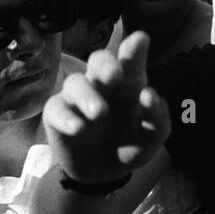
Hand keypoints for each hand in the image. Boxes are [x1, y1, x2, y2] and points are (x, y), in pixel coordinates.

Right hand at [42, 31, 171, 183]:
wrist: (103, 174)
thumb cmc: (130, 146)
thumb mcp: (151, 139)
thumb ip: (158, 120)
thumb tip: (151, 96)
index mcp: (129, 84)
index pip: (131, 61)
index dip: (134, 48)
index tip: (141, 39)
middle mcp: (103, 85)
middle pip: (99, 60)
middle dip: (106, 63)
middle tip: (115, 76)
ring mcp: (78, 98)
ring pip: (75, 82)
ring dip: (87, 95)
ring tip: (100, 113)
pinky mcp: (57, 115)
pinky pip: (56, 108)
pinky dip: (67, 117)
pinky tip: (79, 128)